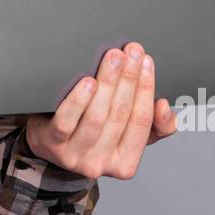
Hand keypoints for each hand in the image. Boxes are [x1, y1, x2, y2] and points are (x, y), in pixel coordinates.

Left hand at [24, 41, 176, 179]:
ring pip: (97, 117)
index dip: (146, 89)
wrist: (49, 144)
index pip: (142, 122)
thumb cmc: (94, 133)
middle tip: (132, 51)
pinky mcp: (53, 144)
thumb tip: (164, 108)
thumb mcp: (126, 135)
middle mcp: (101, 164)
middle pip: (120, 115)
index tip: (147, 61)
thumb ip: (154, 126)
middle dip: (129, 78)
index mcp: (125, 163)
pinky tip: (88, 82)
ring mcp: (75, 156)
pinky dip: (79, 100)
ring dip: (108, 83)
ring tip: (114, 57)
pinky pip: (67, 122)